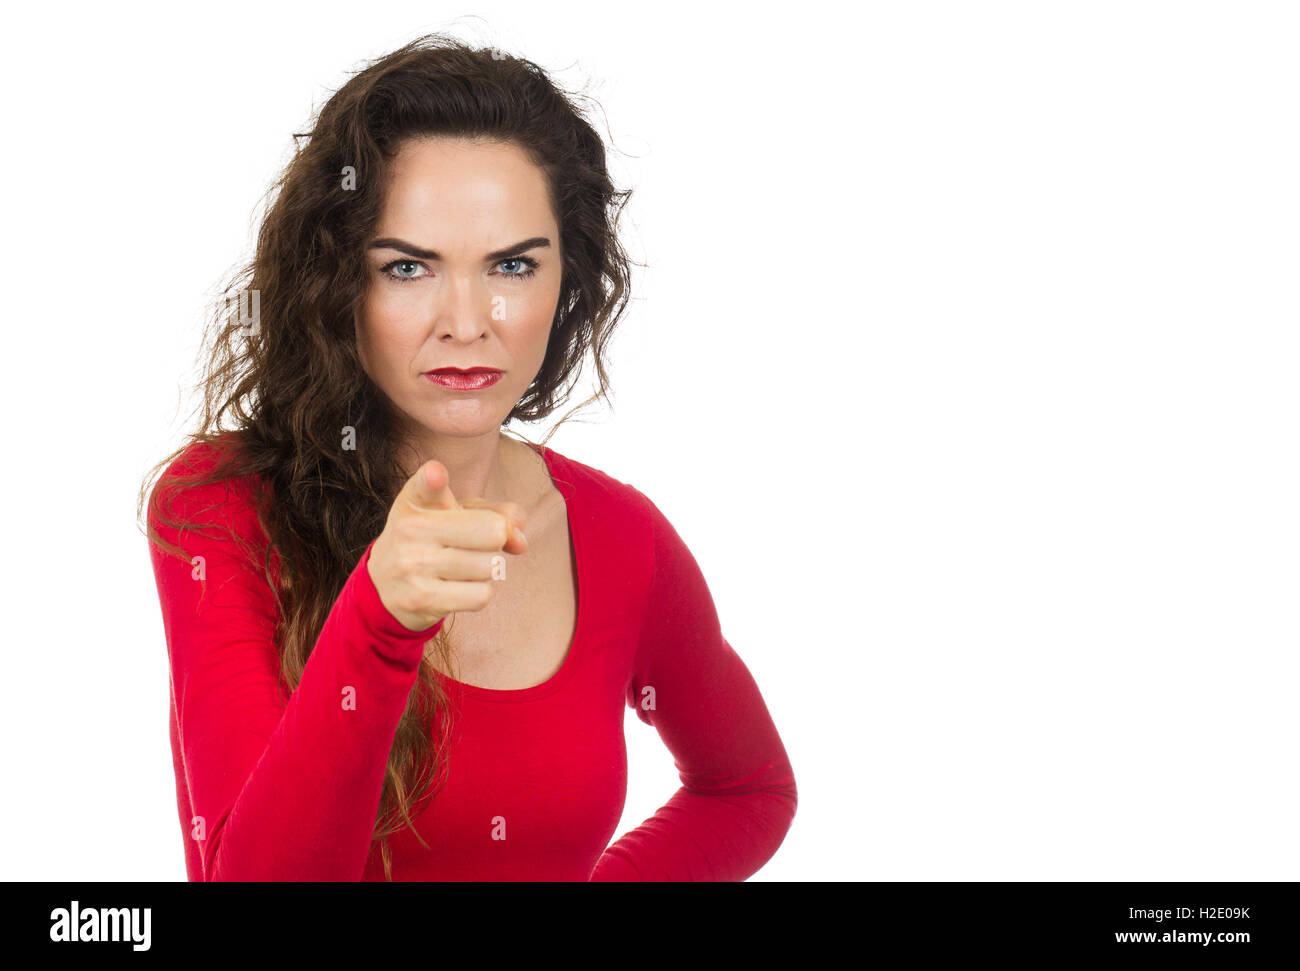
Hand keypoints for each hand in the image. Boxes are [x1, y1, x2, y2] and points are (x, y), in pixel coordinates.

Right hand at [367, 459, 527, 631]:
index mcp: (416, 500)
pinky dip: (480, 593)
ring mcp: (413, 566)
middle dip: (497, 539)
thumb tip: (521, 542)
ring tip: (464, 566)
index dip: (433, 478)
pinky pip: (481, 596)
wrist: (385, 584)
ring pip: (489, 566)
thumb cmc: (434, 540)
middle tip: (477, 543)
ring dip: (487, 569)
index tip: (436, 474)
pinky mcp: (421, 599)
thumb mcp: (459, 513)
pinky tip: (459, 588)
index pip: (426, 485)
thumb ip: (498, 514)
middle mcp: (410, 530)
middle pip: (492, 531)